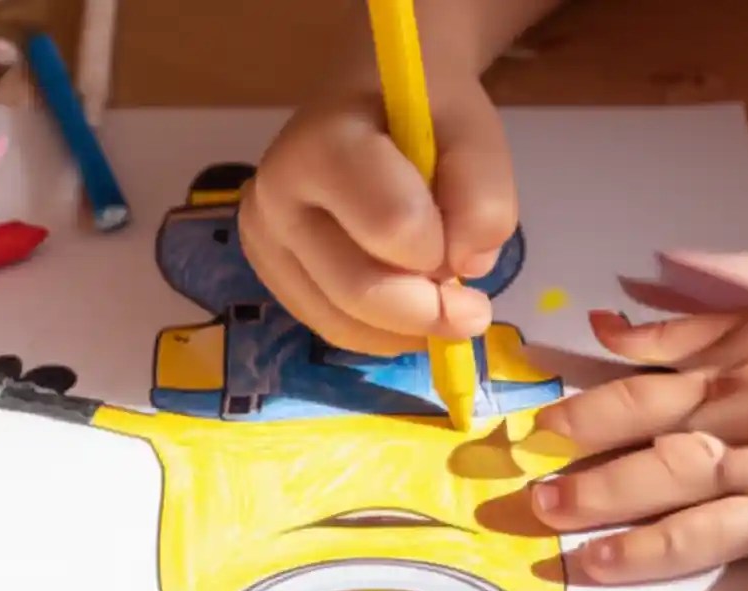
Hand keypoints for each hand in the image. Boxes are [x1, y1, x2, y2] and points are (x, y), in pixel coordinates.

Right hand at [238, 77, 515, 355]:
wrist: (370, 98)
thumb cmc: (421, 109)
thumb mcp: (472, 128)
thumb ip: (484, 192)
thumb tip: (467, 268)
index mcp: (320, 146)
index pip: (392, 227)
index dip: (443, 245)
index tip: (464, 229)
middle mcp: (272, 198)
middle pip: (359, 290)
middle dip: (429, 311)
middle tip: (474, 309)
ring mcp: (263, 243)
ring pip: (344, 323)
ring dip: (407, 328)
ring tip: (441, 297)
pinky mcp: (270, 276)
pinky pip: (333, 330)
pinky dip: (382, 334)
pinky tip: (408, 306)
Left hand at [525, 256, 747, 590]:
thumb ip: (706, 303)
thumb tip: (614, 315)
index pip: (642, 398)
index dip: (585, 418)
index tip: (539, 435)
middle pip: (662, 465)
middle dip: (594, 489)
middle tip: (539, 510)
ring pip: (716, 524)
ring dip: (648, 549)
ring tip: (591, 567)